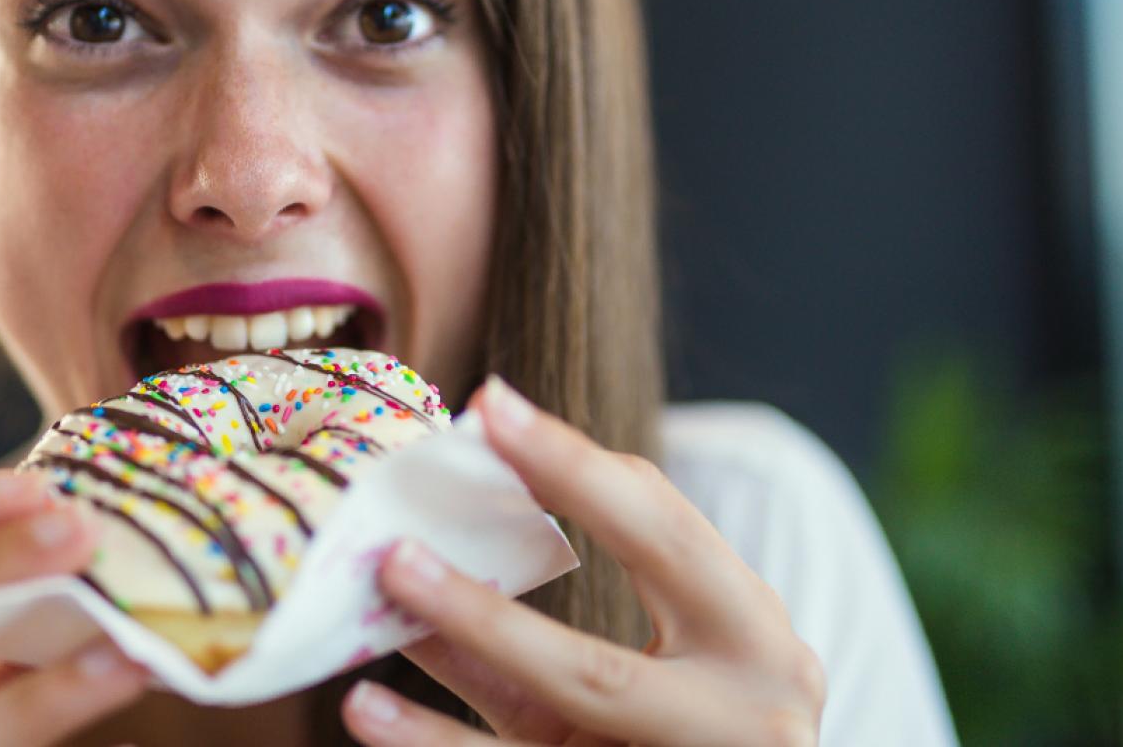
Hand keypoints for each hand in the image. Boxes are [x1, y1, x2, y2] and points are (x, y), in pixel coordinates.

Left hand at [343, 379, 825, 746]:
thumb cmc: (698, 712)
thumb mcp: (670, 651)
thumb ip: (580, 597)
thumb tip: (445, 514)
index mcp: (757, 641)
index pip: (662, 534)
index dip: (574, 468)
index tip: (488, 408)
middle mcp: (736, 721)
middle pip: (594, 672)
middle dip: (487, 616)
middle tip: (393, 553)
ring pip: (541, 745)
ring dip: (446, 691)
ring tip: (365, 661)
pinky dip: (436, 746)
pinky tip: (371, 714)